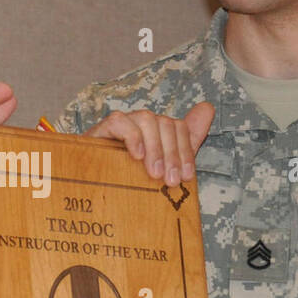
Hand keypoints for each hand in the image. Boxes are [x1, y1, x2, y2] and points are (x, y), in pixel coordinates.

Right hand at [84, 102, 214, 187]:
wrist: (88, 189)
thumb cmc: (125, 181)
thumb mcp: (159, 168)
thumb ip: (186, 142)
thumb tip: (208, 108)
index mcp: (156, 133)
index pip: (178, 127)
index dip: (185, 151)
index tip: (185, 177)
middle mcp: (141, 124)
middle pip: (165, 123)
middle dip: (173, 153)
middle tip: (171, 181)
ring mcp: (121, 124)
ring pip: (146, 119)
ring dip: (155, 148)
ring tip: (154, 173)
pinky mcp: (101, 129)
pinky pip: (119, 122)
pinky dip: (132, 137)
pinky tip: (135, 157)